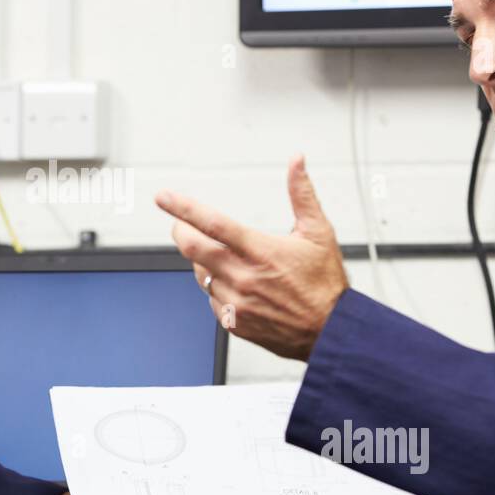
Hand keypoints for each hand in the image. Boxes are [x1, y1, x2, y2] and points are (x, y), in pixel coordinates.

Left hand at [155, 155, 347, 361]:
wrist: (331, 332)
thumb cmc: (325, 284)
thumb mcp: (318, 233)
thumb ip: (302, 194)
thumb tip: (296, 162)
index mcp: (261, 252)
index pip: (213, 224)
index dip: (183, 208)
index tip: (164, 197)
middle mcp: (243, 278)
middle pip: (191, 249)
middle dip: (180, 230)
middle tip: (182, 224)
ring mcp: (236, 302)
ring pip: (199, 273)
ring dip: (203, 261)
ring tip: (226, 258)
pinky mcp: (233, 322)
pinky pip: (211, 298)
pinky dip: (216, 286)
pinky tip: (237, 285)